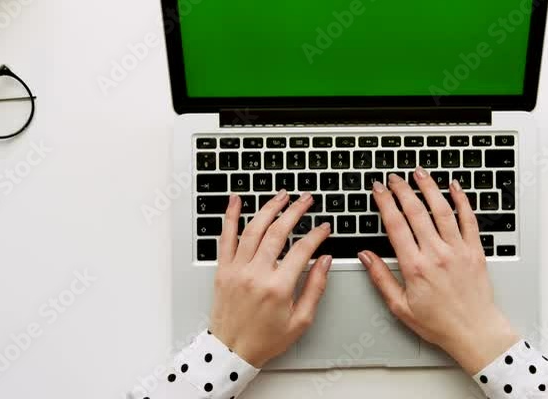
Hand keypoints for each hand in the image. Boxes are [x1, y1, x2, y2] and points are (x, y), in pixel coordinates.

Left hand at [210, 191, 332, 366]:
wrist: (230, 352)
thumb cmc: (265, 339)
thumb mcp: (300, 321)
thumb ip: (315, 287)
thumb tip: (325, 261)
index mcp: (278, 288)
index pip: (302, 250)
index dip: (316, 235)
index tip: (324, 227)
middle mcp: (256, 274)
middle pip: (278, 232)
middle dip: (295, 211)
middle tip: (306, 200)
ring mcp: (237, 270)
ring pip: (254, 229)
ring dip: (269, 208)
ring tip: (282, 196)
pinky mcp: (223, 270)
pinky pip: (226, 238)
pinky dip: (231, 216)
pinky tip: (236, 200)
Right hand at [359, 169, 518, 373]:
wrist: (474, 331)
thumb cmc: (439, 323)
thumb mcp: (400, 306)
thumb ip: (381, 278)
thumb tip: (366, 256)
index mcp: (415, 267)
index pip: (396, 225)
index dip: (385, 202)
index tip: (379, 189)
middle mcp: (437, 254)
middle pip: (416, 211)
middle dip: (402, 189)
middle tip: (394, 178)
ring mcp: (458, 250)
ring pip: (441, 209)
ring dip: (429, 187)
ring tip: (419, 173)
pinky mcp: (475, 250)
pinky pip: (469, 219)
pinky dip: (461, 200)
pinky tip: (454, 187)